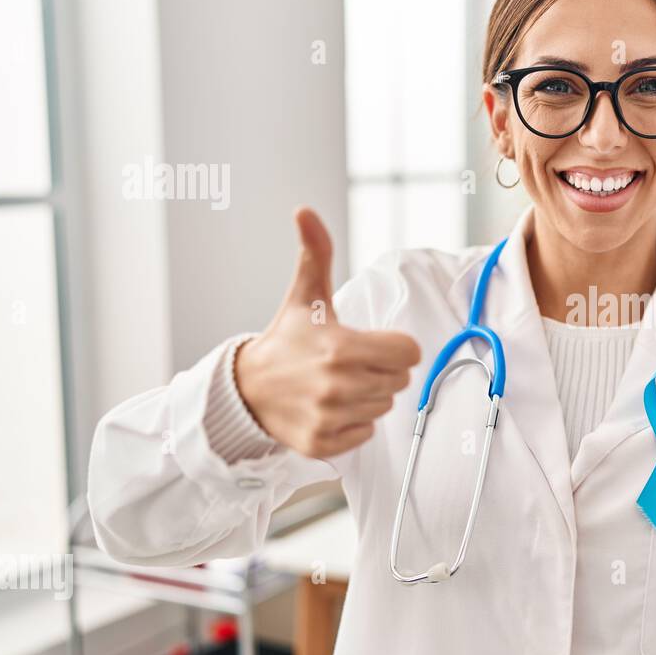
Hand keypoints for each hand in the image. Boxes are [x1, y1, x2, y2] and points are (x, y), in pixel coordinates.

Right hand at [235, 208, 420, 457]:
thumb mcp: (304, 295)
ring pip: (384, 407)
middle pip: (400, 380)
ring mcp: (329, 417)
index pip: (409, 352)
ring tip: (338, 384)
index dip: (394, 346)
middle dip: (382, 370)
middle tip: (351, 363)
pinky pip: (365, 434)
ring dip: (368, 396)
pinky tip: (330, 408)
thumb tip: (304, 210)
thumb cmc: (287, 339)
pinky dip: (353, 424)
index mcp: (341, 348)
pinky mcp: (323, 444)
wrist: (246, 388)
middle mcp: (338, 385)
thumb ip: (315, 252)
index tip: (371, 343)